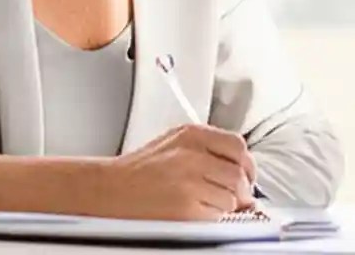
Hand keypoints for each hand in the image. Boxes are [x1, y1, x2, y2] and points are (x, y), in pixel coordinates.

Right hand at [102, 124, 255, 220]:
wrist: (108, 191)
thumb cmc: (137, 172)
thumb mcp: (172, 144)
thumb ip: (206, 149)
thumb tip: (239, 168)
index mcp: (191, 135)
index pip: (237, 145)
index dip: (246, 164)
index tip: (245, 175)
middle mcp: (193, 154)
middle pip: (239, 172)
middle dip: (241, 189)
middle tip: (235, 197)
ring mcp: (190, 181)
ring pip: (232, 196)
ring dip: (227, 206)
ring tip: (207, 205)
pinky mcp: (186, 207)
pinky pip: (218, 215)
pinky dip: (214, 219)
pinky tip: (196, 214)